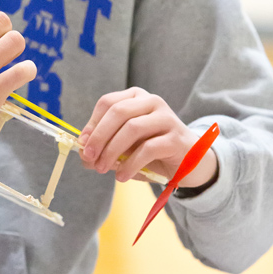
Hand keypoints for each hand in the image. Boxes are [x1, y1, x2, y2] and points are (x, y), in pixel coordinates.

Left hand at [79, 87, 217, 186]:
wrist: (190, 163)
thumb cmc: (153, 151)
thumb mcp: (125, 147)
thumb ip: (104, 147)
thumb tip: (82, 153)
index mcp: (136, 97)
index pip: (107, 103)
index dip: (92, 124)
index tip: (83, 144)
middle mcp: (152, 102)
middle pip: (118, 112)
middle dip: (99, 137)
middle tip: (89, 158)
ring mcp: (166, 118)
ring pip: (132, 128)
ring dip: (112, 151)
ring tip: (103, 169)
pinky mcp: (176, 138)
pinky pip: (147, 148)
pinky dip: (130, 164)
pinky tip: (122, 176)